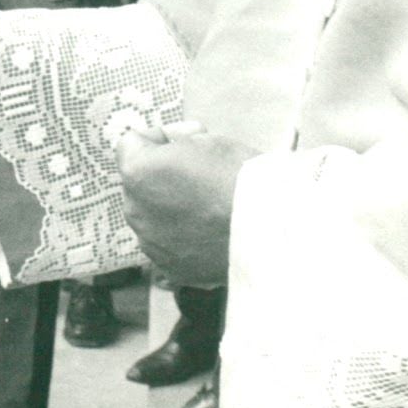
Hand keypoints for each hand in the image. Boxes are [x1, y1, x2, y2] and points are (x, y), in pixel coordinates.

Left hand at [116, 121, 255, 286]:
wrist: (275, 230)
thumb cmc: (242, 178)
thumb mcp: (208, 140)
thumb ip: (179, 141)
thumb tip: (173, 145)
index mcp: (137, 172)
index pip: (131, 143)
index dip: (160, 139)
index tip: (187, 143)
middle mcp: (134, 209)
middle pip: (140, 183)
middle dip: (162, 176)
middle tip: (201, 176)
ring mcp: (151, 243)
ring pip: (152, 216)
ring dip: (170, 210)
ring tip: (208, 210)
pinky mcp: (171, 268)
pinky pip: (167, 246)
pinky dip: (182, 239)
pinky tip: (208, 235)